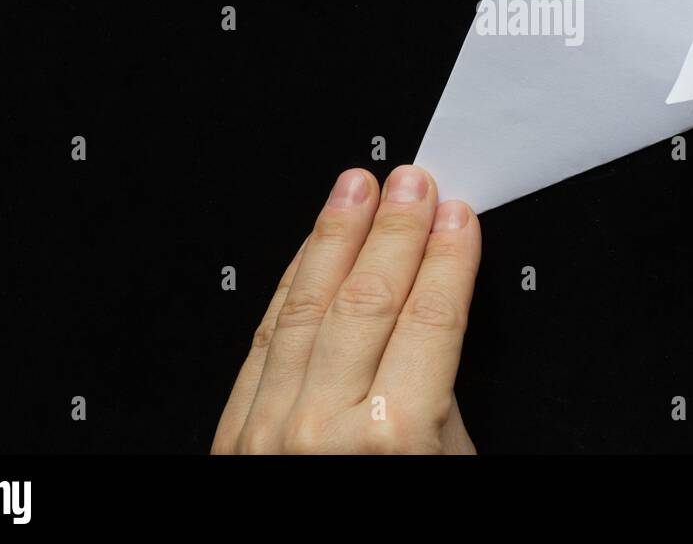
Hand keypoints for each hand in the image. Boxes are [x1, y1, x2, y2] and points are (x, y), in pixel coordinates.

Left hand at [212, 166, 480, 453]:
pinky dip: (292, 282)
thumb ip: (435, 398)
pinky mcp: (235, 433)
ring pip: (307, 307)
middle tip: (412, 183)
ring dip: (337, 236)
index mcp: (393, 441)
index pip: (430, 323)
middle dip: (396, 230)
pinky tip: (313, 246)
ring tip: (357, 189)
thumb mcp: (445, 467)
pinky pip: (264, 337)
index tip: (458, 219)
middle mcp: (325, 430)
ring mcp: (271, 430)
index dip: (448, 261)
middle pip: (368, 302)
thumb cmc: (394, 525)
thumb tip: (429, 314)